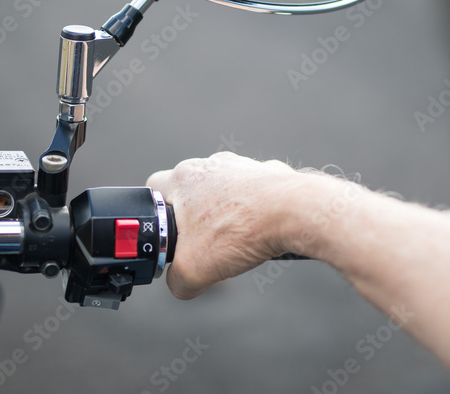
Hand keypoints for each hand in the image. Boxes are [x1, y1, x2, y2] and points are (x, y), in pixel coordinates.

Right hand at [147, 152, 307, 299]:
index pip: (153, 189)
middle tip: (201, 244)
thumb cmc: (244, 228)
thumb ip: (176, 281)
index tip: (165, 234)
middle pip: (191, 192)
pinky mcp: (269, 174)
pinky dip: (255, 213)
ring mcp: (242, 166)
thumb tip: (179, 284)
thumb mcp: (193, 271)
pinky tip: (260, 234)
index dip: (155, 215)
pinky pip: (254, 196)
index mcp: (184, 178)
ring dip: (226, 215)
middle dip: (194, 220)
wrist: (296, 212)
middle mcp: (211, 165)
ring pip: (224, 193)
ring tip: (235, 242)